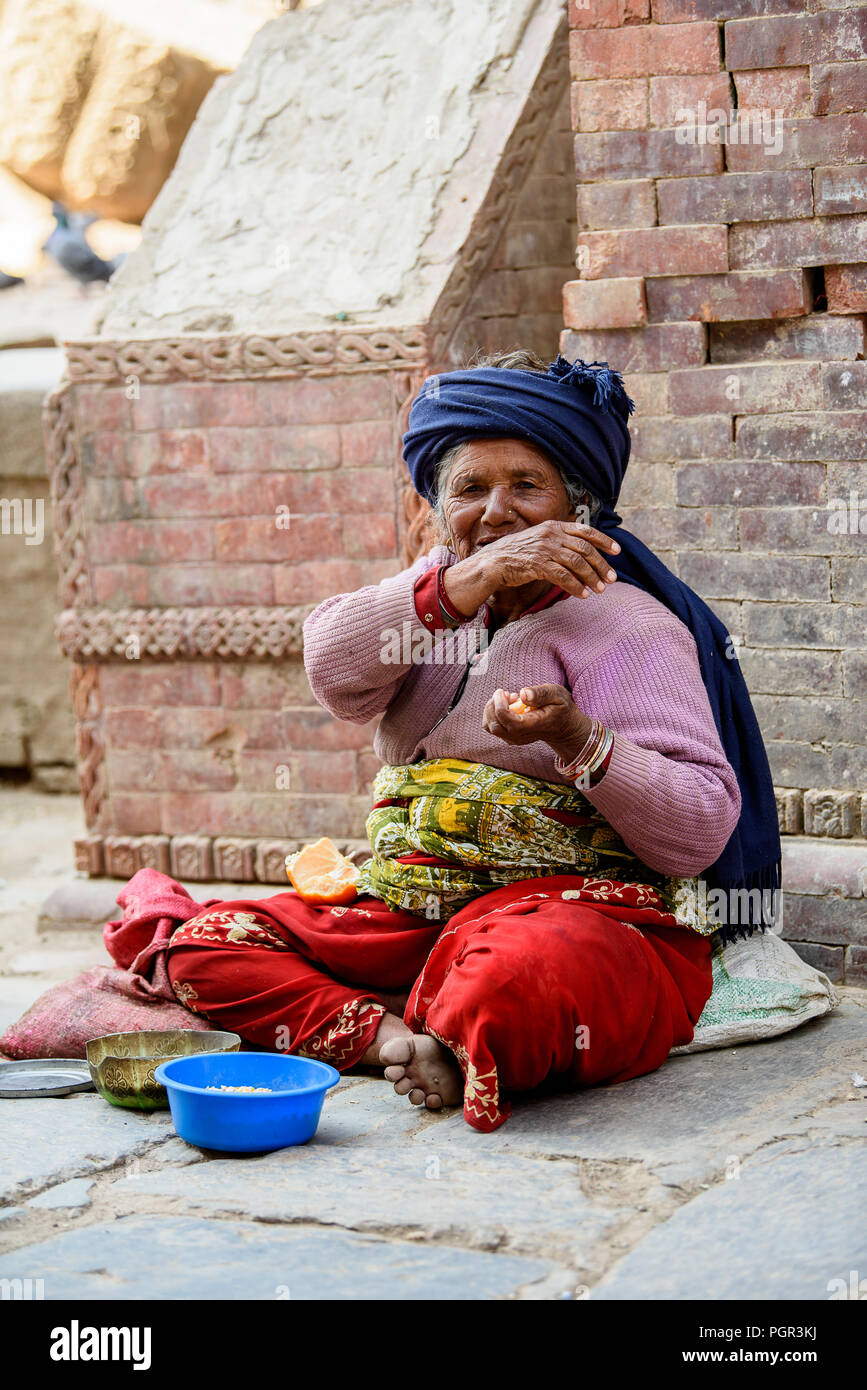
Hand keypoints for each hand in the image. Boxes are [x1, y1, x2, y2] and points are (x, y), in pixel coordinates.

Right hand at [443, 519, 619, 615]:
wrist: (492, 563)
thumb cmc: (516, 555)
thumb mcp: (539, 541)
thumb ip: (559, 543)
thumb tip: (582, 554)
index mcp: (553, 526)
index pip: (585, 530)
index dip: (603, 540)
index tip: (617, 551)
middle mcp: (550, 534)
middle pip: (585, 549)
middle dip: (601, 564)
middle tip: (611, 578)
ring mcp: (543, 549)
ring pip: (577, 563)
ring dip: (591, 577)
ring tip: (599, 589)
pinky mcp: (537, 564)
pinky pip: (563, 576)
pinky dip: (575, 586)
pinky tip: (582, 595)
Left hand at [482, 683, 591, 754]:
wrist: (562, 726)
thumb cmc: (559, 707)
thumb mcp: (557, 694)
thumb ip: (541, 694)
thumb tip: (522, 694)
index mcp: (534, 725)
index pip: (509, 722)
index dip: (500, 706)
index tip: (504, 692)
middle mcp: (522, 735)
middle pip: (495, 727)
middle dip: (493, 706)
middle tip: (508, 693)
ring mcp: (514, 738)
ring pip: (490, 727)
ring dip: (492, 708)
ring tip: (508, 698)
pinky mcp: (508, 736)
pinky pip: (491, 726)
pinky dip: (493, 712)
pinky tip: (506, 704)